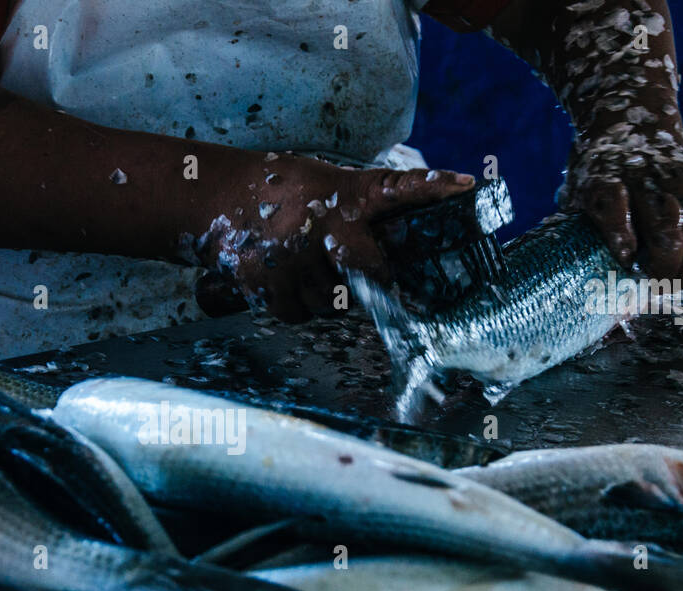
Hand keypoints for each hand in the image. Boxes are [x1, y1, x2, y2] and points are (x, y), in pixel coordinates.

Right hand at [194, 158, 475, 321]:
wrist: (214, 198)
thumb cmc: (280, 193)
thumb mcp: (323, 184)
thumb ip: (358, 210)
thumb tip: (388, 258)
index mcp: (343, 193)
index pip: (397, 186)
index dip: (434, 185)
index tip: (468, 184)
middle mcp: (322, 223)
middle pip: (368, 270)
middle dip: (369, 280)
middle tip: (354, 272)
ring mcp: (294, 256)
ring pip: (332, 302)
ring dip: (324, 294)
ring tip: (300, 264)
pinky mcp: (268, 284)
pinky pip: (299, 314)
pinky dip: (294, 305)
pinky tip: (279, 278)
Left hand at [559, 129, 682, 285]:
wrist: (629, 121)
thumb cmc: (597, 176)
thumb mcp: (575, 198)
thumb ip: (576, 232)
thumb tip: (590, 277)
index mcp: (604, 179)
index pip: (613, 207)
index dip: (620, 236)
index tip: (625, 261)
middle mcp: (645, 175)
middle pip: (665, 226)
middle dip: (664, 267)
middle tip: (657, 290)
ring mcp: (680, 176)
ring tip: (678, 286)